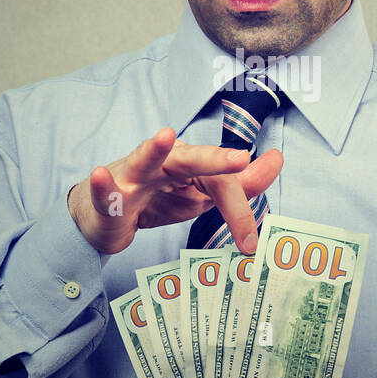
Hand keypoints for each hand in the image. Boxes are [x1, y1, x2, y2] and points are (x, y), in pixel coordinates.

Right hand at [66, 127, 282, 255]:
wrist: (106, 213)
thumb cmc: (158, 198)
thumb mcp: (202, 195)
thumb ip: (240, 184)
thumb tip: (277, 160)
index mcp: (191, 163)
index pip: (221, 181)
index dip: (239, 208)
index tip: (252, 241)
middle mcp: (164, 162)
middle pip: (193, 158)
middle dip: (216, 159)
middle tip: (240, 159)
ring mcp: (133, 176)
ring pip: (147, 159)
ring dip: (155, 148)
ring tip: (166, 136)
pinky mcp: (107, 196)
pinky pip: (103, 189)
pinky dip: (101, 183)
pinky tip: (99, 175)